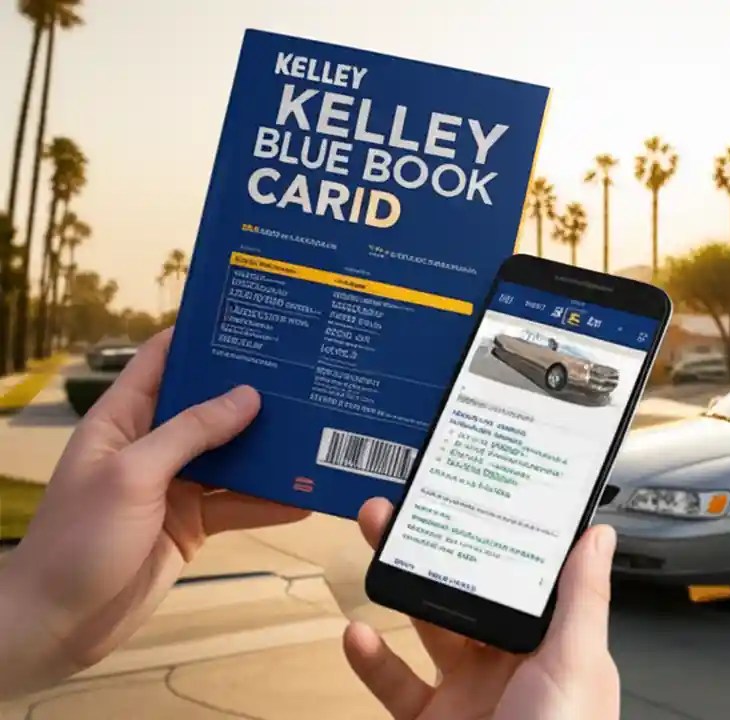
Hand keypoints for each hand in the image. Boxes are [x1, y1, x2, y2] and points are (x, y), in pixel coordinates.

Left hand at [0, 329, 309, 696]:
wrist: (59, 623)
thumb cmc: (81, 539)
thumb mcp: (133, 475)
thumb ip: (190, 433)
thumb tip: (247, 395)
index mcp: (123, 419)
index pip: (163, 360)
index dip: (202, 336)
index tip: (252, 319)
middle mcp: (151, 446)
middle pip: (208, 407)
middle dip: (252, 393)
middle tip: (306, 373)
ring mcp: (174, 486)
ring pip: (232, 456)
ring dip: (270, 448)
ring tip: (318, 430)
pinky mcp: (193, 525)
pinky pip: (239, 503)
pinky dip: (271, 501)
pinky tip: (306, 495)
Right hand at [343, 498, 619, 719]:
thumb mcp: (576, 666)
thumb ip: (580, 600)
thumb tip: (598, 535)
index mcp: (554, 645)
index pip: (523, 574)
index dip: (497, 534)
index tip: (472, 492)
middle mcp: (511, 664)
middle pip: (466, 592)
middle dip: (434, 548)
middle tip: (402, 507)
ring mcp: (468, 694)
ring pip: (426, 628)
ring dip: (397, 587)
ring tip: (373, 545)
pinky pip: (396, 685)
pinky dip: (372, 660)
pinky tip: (356, 634)